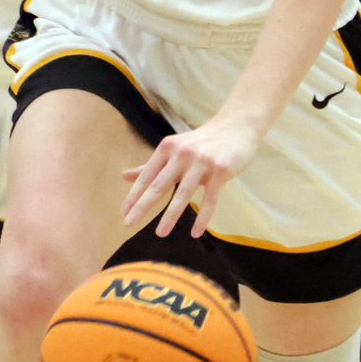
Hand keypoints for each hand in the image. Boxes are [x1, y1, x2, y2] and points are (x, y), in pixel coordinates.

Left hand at [122, 115, 260, 237]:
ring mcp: (202, 162)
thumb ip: (150, 166)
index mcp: (168, 148)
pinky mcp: (221, 170)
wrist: (236, 127)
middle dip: (143, 206)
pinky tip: (195, 233)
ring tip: (160, 233)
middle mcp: (182, 153)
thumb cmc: (200, 143)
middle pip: (160, 185)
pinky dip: (202, 218)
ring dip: (170, 216)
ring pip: (184, 194)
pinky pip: (210, 199)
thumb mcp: (173, 150)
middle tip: (129, 223)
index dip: (135, 194)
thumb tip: (123, 176)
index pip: (147, 175)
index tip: (124, 212)